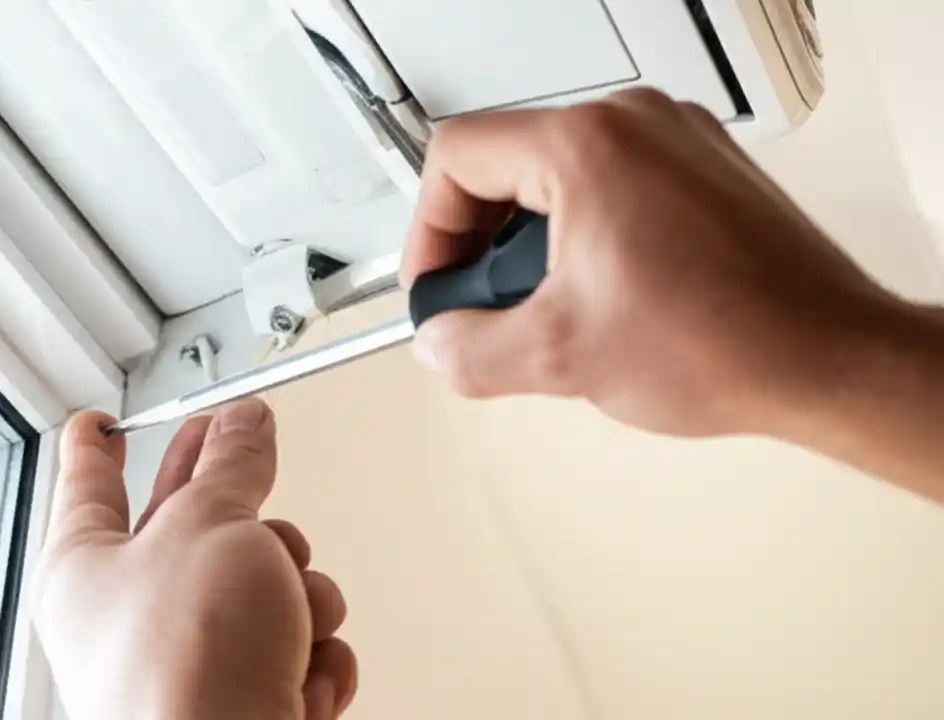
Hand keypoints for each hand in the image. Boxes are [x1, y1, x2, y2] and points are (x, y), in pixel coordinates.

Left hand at [33, 399, 356, 719]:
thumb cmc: (181, 668)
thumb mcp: (211, 528)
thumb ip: (233, 466)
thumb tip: (244, 425)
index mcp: (84, 569)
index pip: (88, 483)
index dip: (98, 444)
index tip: (96, 422)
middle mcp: (127, 620)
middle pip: (192, 531)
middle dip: (246, 516)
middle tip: (254, 456)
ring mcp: (188, 666)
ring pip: (263, 590)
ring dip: (298, 596)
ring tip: (293, 615)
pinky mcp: (241, 705)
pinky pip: (294, 651)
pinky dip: (311, 659)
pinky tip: (304, 673)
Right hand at [401, 88, 901, 437]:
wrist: (829, 359)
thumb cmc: (729, 341)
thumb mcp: (560, 357)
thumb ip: (470, 351)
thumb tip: (439, 345)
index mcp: (588, 146)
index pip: (458, 155)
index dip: (428, 229)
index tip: (438, 284)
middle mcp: (635, 123)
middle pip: (506, 162)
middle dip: (479, 242)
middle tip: (482, 304)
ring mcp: (677, 142)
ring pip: (557, 176)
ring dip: (530, 244)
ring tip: (545, 309)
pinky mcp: (704, 171)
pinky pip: (611, 185)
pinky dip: (582, 236)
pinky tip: (596, 298)